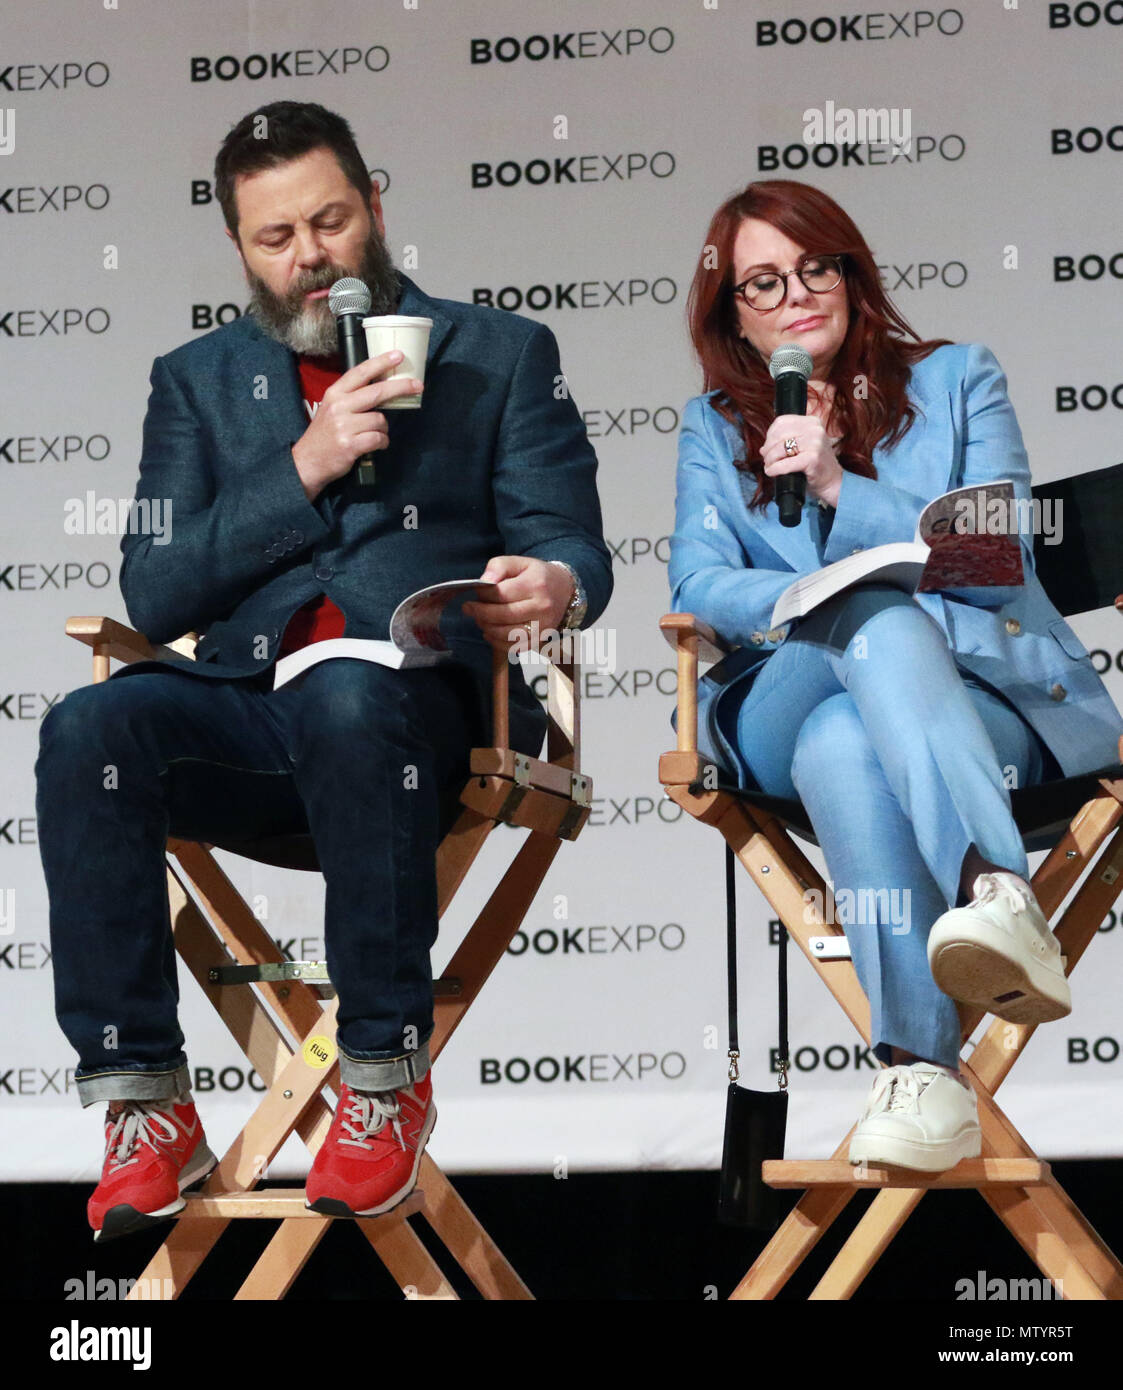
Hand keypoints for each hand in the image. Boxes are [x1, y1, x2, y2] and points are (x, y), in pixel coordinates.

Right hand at [290, 351, 423, 500]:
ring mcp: (344, 426)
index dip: (381, 362)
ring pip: (380, 420)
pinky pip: (379, 438)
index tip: (398, 355)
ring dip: (383, 428)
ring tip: (374, 434)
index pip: (360, 372)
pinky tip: (375, 445)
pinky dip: (382, 442)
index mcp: (334, 393)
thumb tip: (382, 387)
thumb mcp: (332, 408)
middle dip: (401, 387)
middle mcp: (339, 406)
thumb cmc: (325, 434)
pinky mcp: (351, 445)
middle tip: (417, 385)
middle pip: (377, 392)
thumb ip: (352, 397)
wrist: (308, 461)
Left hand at [462, 556, 574, 647]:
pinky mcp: (540, 639)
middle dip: (480, 613)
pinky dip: (497, 642)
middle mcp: (541, 607)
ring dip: (487, 628)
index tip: (475, 592)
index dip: (483, 594)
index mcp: (536, 585)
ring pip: (506, 633)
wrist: (565, 591)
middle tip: (468, 608)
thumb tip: (484, 581)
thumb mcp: (520, 562)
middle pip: (502, 615)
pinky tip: (489, 632)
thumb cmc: (538, 576)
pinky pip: (514, 647)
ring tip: (479, 619)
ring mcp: (542, 626)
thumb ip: (499, 566)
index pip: (501, 593)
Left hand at [761, 414, 842, 507]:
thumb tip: (763, 449)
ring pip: (780, 448)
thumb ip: (784, 442)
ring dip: (770, 460)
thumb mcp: (802, 446)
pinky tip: (772, 472)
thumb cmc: (815, 464)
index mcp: (812, 422)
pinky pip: (785, 463)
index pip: (781, 421)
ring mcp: (815, 443)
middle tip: (767, 460)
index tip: (768, 447)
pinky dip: (775, 469)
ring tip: (770, 467)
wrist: (832, 481)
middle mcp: (815, 429)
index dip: (770, 435)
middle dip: (768, 449)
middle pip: (778, 434)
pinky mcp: (813, 458)